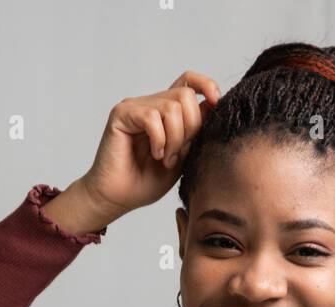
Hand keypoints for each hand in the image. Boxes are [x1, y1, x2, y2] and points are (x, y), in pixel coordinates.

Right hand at [79, 70, 221, 220]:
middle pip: (185, 96)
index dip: (206, 85)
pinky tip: (155, 155)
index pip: (189, 81)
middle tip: (177, 155)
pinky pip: (152, 117)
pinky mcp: (122, 114)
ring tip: (165, 160)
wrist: (118, 197)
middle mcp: (151, 103)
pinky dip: (159, 140)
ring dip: (175, 140)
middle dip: (190, 129)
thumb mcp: (182, 157)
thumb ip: (195, 133)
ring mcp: (135, 106)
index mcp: (167, 111)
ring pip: (172, 107)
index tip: (216, 103)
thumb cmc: (146, 182)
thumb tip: (212, 106)